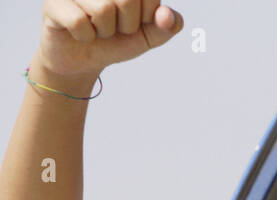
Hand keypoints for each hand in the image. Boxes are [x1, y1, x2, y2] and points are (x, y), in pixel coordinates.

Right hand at [36, 0, 183, 81]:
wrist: (84, 61)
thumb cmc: (117, 40)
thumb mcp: (149, 36)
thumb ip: (167, 26)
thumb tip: (167, 15)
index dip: (147, 17)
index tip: (135, 22)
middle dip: (127, 25)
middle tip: (114, 28)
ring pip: (104, 9)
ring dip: (105, 31)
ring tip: (96, 29)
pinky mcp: (52, 3)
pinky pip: (79, 22)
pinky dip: (85, 36)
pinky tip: (79, 34)